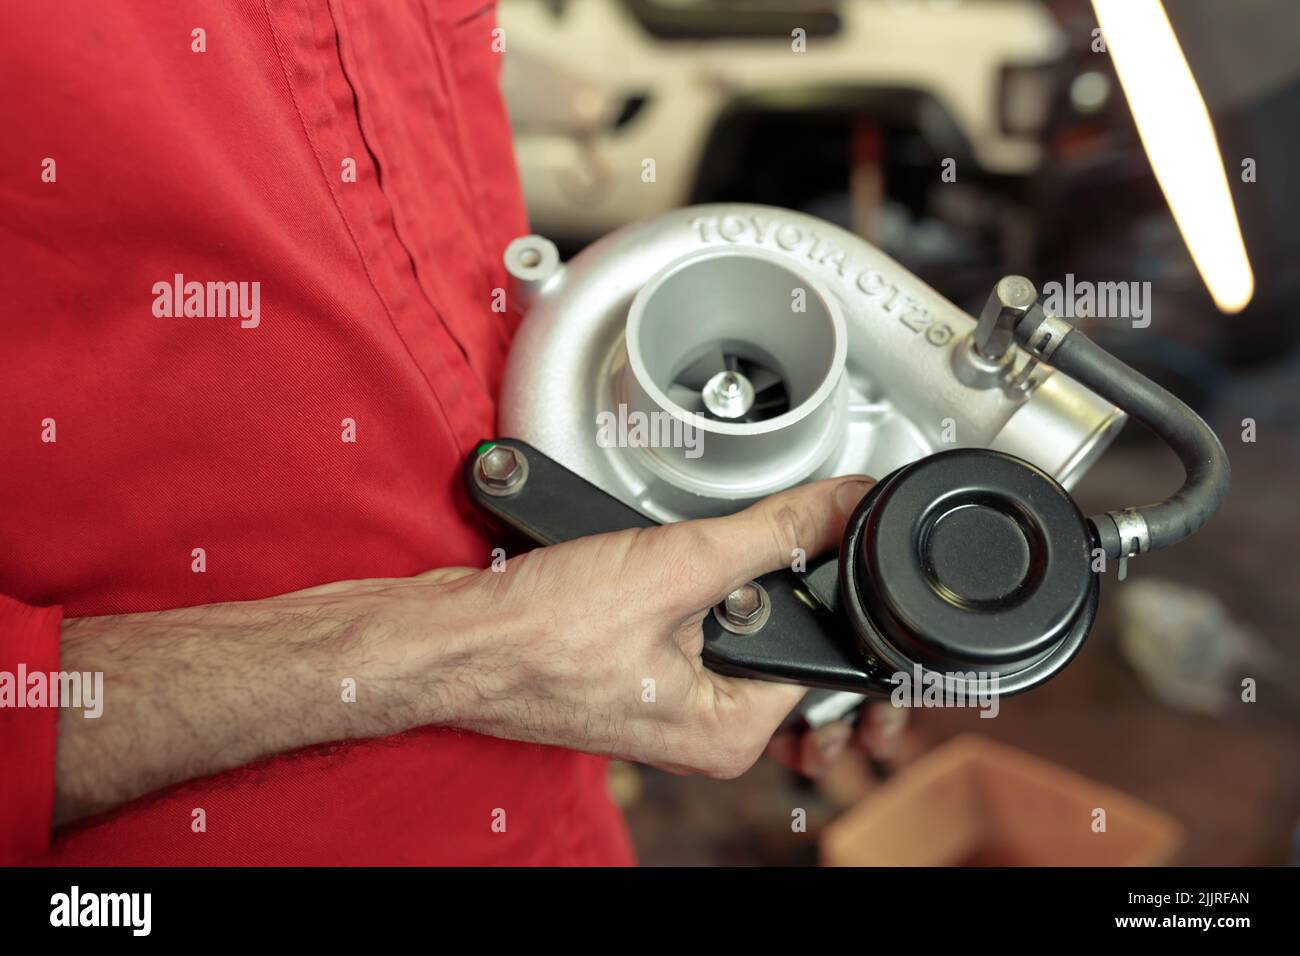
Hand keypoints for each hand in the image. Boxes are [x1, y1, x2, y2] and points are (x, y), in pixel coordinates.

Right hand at [417, 474, 885, 777]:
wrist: (448, 635)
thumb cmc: (537, 635)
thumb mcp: (677, 568)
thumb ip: (773, 533)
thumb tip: (843, 508)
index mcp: (729, 731)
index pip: (816, 645)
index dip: (808, 577)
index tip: (789, 534)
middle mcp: (699, 725)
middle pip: (767, 623)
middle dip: (736, 572)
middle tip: (680, 561)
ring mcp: (662, 695)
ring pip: (716, 605)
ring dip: (691, 567)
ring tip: (637, 569)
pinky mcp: (630, 664)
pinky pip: (672, 605)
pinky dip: (658, 574)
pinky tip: (618, 572)